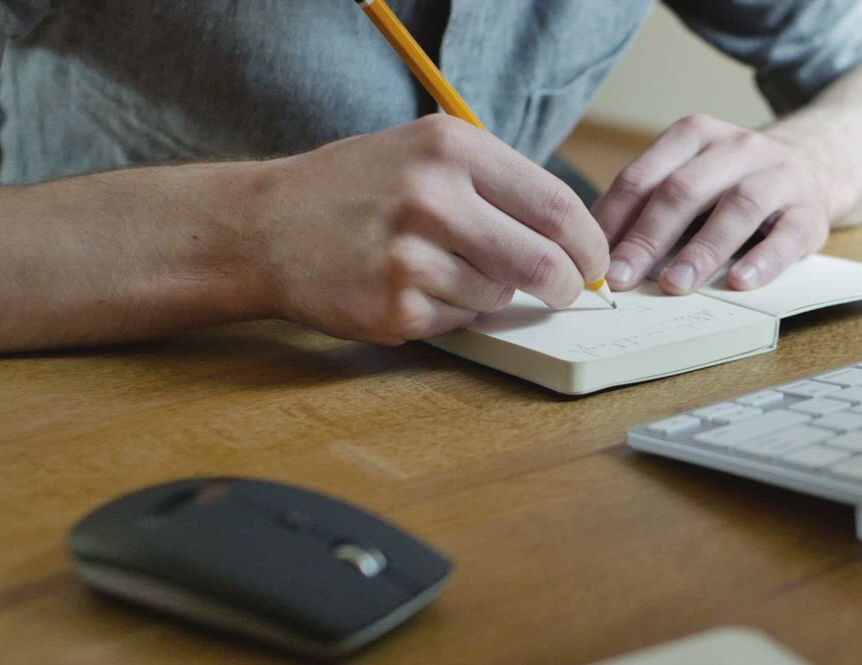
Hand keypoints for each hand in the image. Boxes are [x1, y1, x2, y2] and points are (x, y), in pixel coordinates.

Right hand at [252, 115, 608, 344]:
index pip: (557, 204)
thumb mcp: (425, 150)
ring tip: (451, 266)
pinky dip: (457, 309)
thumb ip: (499, 182)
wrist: (266, 227)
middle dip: (569, 285)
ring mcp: (411, 259)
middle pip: (545, 262)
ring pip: (501, 294)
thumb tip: (576, 236)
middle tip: (568, 290)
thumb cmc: (357, 187)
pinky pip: (462, 319)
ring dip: (496, 291)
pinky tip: (419, 286)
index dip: (590, 243)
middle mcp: (432, 198)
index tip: (596, 261)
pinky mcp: (396, 309)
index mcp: (451, 149)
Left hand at [593, 114, 829, 294]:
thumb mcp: (689, 179)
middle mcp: (737, 147)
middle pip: (685, 190)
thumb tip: (597, 253)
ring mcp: (778, 175)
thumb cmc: (729, 185)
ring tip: (675, 285)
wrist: (812, 169)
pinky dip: (762, 261)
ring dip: (702, 250)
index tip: (595, 258)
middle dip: (649, 237)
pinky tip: (738, 282)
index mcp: (694, 135)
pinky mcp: (809, 210)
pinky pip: (786, 236)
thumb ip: (647, 207)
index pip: (645, 177)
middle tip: (623, 277)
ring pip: (737, 208)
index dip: (615, 219)